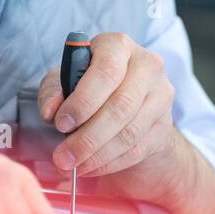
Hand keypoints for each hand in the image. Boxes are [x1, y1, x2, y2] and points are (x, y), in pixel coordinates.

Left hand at [36, 32, 183, 205]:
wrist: (126, 101)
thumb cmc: (88, 83)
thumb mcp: (64, 80)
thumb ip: (53, 91)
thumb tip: (50, 112)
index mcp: (118, 46)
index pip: (106, 71)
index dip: (83, 101)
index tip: (61, 123)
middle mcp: (147, 66)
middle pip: (120, 106)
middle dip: (87, 137)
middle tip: (62, 156)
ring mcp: (161, 95)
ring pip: (129, 132)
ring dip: (97, 155)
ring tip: (73, 165)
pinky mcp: (164, 124)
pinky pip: (137, 149)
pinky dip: (109, 163)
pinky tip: (90, 168)